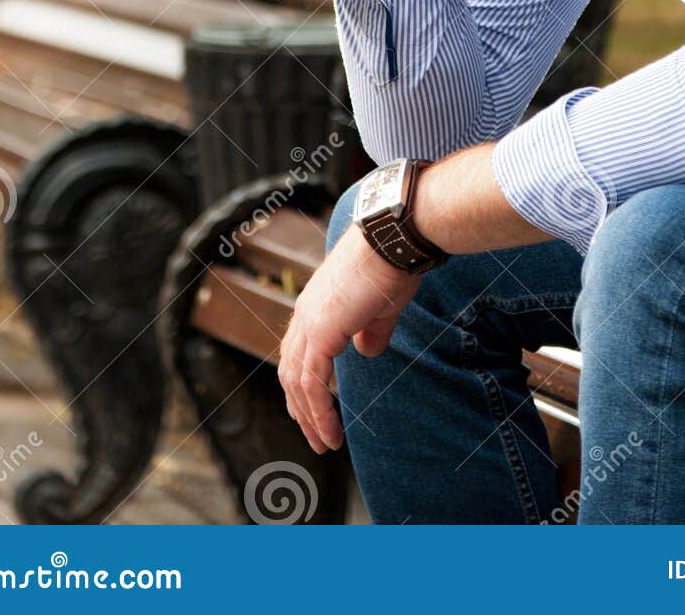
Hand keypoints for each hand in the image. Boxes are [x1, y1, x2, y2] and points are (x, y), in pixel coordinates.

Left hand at [278, 221, 420, 452]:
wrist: (393, 239)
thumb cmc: (392, 265)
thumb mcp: (379, 306)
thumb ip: (370, 331)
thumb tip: (366, 352)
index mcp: (315, 306)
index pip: (298, 353)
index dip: (303, 385)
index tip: (315, 411)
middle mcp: (305, 315)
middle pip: (290, 372)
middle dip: (301, 409)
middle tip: (316, 438)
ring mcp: (309, 323)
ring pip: (296, 383)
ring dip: (308, 418)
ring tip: (324, 444)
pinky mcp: (320, 333)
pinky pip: (311, 384)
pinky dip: (318, 412)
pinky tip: (331, 432)